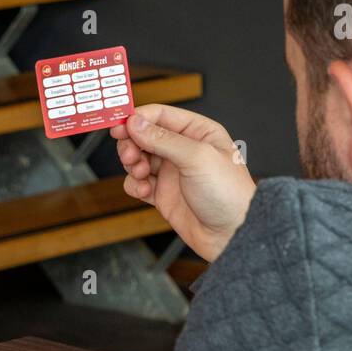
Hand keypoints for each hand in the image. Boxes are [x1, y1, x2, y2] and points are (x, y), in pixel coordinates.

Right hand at [112, 104, 256, 261]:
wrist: (231, 235)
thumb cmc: (228, 193)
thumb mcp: (197, 158)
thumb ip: (163, 138)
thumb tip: (135, 122)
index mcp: (198, 132)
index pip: (160, 115)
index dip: (137, 118)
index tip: (119, 127)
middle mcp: (183, 149)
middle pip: (143, 135)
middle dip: (132, 144)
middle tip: (131, 155)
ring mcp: (172, 171)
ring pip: (138, 158)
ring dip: (133, 164)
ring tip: (141, 174)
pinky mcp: (162, 193)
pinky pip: (138, 182)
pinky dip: (135, 185)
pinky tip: (144, 191)